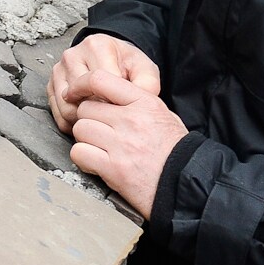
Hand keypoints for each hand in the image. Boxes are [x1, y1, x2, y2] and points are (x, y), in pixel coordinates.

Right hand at [48, 35, 161, 131]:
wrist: (112, 59)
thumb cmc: (126, 65)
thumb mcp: (144, 69)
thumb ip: (147, 84)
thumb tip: (139, 101)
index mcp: (97, 46)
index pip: (101, 84)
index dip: (113, 102)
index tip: (122, 107)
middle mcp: (73, 55)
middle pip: (82, 97)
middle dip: (98, 112)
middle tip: (112, 117)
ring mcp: (59, 70)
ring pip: (67, 107)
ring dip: (83, 120)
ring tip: (100, 120)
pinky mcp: (51, 85)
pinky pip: (57, 114)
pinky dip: (71, 123)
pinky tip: (87, 120)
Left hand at [68, 74, 187, 219]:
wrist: (188, 185)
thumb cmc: (178, 152)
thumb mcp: (165, 116)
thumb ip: (138, 102)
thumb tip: (111, 95)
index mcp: (144, 102)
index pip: (99, 79)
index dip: (81, 85)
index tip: (75, 92)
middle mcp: (130, 120)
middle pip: (86, 108)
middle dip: (89, 120)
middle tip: (100, 132)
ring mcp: (121, 144)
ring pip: (80, 129)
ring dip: (85, 140)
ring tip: (101, 149)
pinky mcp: (113, 168)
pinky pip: (79, 153)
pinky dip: (83, 159)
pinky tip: (97, 164)